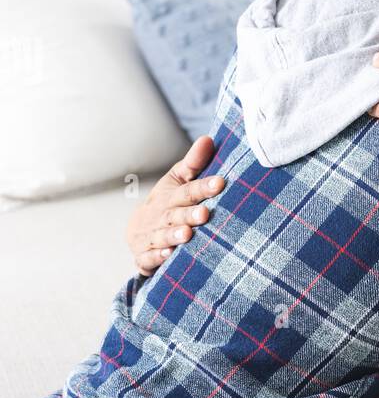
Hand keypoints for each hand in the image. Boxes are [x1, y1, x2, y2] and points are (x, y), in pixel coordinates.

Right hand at [126, 135, 224, 276]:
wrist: (138, 230)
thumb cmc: (167, 202)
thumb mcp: (178, 181)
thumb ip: (194, 163)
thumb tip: (209, 139)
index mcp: (170, 196)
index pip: (188, 190)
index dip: (203, 187)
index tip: (221, 182)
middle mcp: (159, 216)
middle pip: (175, 215)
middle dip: (189, 215)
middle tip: (205, 213)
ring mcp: (150, 236)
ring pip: (162, 236)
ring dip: (173, 235)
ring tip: (187, 234)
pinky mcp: (144, 257)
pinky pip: (148, 258)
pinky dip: (156, 257)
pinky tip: (167, 255)